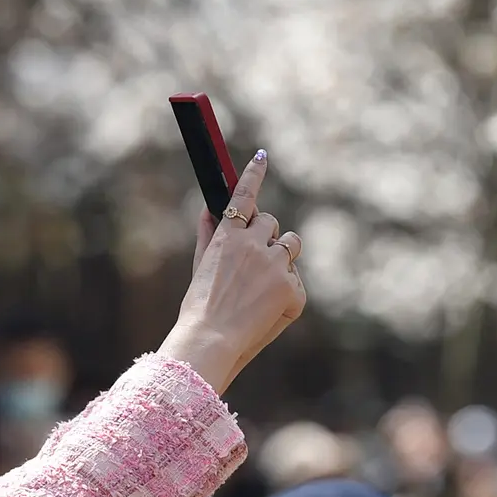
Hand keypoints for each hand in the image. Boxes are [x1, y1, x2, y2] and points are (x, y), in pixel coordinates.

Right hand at [157, 151, 307, 393]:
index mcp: (228, 235)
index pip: (244, 195)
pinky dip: (286, 293)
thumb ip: (207, 234)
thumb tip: (209, 208)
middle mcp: (255, 243)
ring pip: (291, 246)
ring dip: (282, 257)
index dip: (253, 174)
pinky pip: (296, 281)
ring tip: (264, 285)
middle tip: (256, 262)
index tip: (261, 157)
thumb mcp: (200, 265)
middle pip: (273, 224)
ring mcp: (276, 265)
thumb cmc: (200, 306)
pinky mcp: (292, 288)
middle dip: (268, 237)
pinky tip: (267, 311)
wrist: (211, 339)